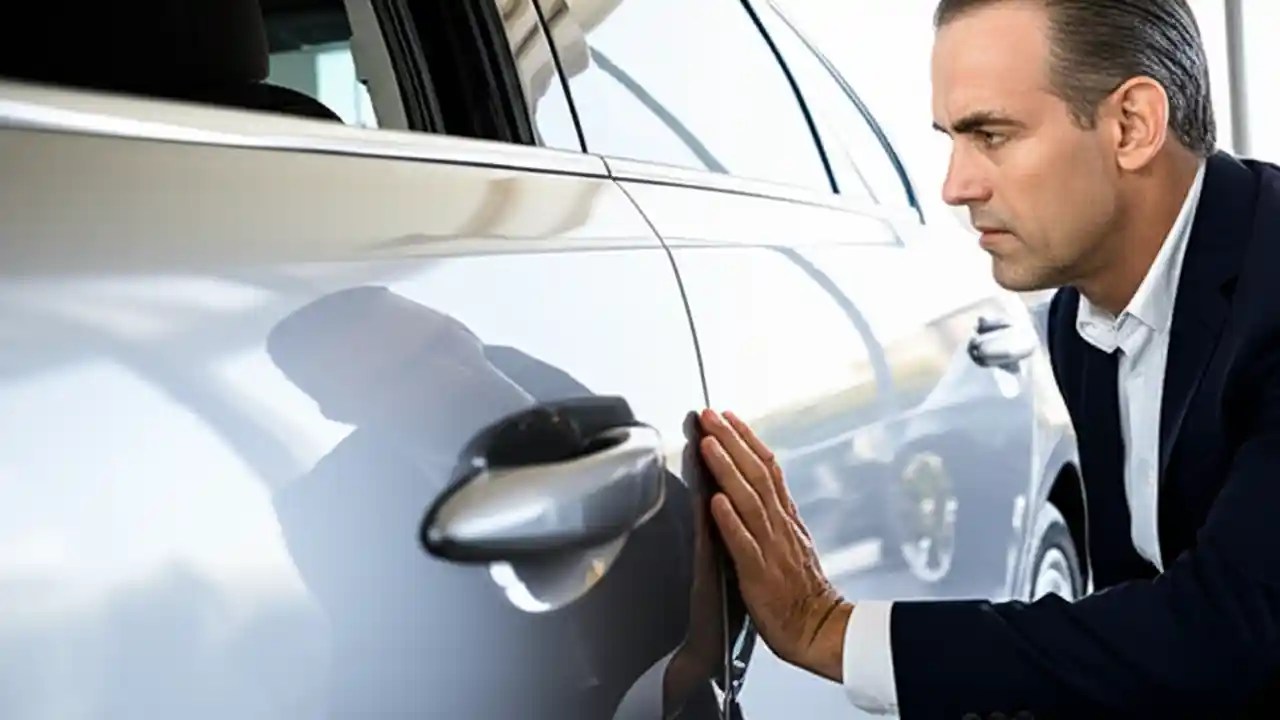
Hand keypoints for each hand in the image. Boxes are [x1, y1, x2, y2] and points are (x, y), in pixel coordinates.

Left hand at [697, 409, 852, 682]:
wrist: (820, 631)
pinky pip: (743, 543)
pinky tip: (715, 500)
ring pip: (748, 500)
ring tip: (709, 444)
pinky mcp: (760, 574)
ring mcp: (771, 548)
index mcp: (787, 519)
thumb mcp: (794, 544)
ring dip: (727, 469)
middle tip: (710, 414)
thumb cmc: (802, 593)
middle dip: (732, 441)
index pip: (768, 469)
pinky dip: (730, 520)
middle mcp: (780, 527)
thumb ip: (777, 517)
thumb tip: (761, 489)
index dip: (747, 440)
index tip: (728, 416)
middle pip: (756, 474)